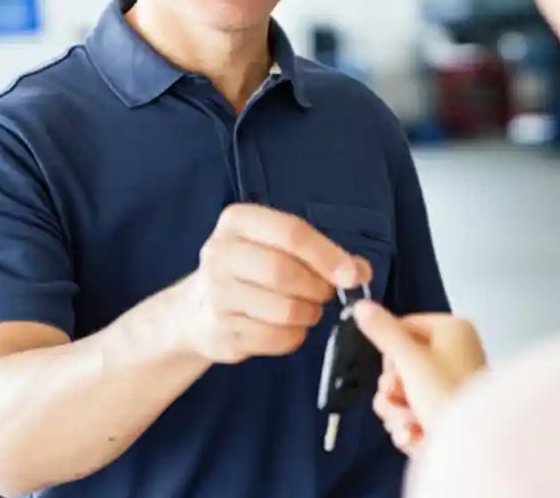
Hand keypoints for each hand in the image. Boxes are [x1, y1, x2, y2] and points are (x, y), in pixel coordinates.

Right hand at [177, 204, 370, 364]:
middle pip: (284, 272)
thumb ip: (323, 254)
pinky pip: (275, 338)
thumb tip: (360, 272)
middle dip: (317, 287)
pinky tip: (289, 327)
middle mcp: (220, 253)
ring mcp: (216, 294)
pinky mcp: (222, 330)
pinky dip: (294, 336)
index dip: (327, 255)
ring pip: (284, 310)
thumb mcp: (282, 247)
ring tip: (308, 309)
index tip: (351, 275)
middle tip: (326, 293)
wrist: (200, 309)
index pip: (291, 233)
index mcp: (237, 221)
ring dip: (309, 314)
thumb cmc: (253, 269)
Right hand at [353, 301, 486, 452]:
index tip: (391, 372)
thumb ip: (384, 332)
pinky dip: (410, 426)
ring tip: (409, 425)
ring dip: (397, 412)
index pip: (404, 326)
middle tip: (398, 399)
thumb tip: (361, 304)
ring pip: (404, 392)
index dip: (389, 352)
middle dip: (392, 390)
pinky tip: (415, 437)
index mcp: (452, 330)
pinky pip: (415, 411)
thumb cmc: (445, 395)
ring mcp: (451, 384)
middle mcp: (454, 352)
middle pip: (401, 363)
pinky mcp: (448, 412)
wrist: (473, 448)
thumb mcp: (410, 360)